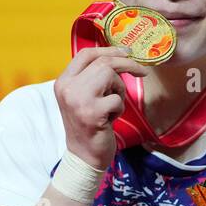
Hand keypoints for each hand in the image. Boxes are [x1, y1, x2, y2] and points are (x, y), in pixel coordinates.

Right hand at [54, 46, 150, 169]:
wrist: (84, 156)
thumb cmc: (89, 126)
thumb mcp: (83, 98)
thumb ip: (93, 79)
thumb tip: (120, 57)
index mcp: (63, 81)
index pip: (86, 54)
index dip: (110, 49)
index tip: (128, 52)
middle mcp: (67, 87)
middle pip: (103, 62)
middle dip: (126, 65)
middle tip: (142, 72)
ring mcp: (78, 99)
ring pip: (110, 76)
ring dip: (120, 91)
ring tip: (112, 107)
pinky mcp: (92, 112)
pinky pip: (117, 100)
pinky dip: (119, 109)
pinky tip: (109, 120)